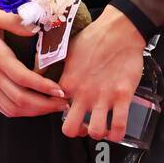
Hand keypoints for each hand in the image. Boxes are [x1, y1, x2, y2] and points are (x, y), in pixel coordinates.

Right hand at [0, 8, 68, 117]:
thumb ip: (14, 21)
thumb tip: (35, 27)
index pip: (23, 78)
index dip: (43, 87)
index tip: (60, 90)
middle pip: (21, 100)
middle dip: (45, 105)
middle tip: (64, 103)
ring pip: (13, 108)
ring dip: (35, 112)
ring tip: (53, 106)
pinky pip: (3, 108)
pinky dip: (21, 112)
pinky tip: (34, 108)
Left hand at [57, 6, 146, 143]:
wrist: (119, 29)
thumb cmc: (94, 37)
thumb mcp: (67, 50)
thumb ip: (55, 65)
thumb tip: (40, 70)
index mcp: (68, 83)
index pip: (54, 108)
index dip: (61, 112)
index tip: (70, 109)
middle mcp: (84, 94)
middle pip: (71, 129)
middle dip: (78, 131)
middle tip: (85, 125)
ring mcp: (104, 97)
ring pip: (96, 132)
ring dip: (99, 133)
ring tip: (104, 127)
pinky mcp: (123, 95)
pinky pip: (119, 125)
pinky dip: (118, 133)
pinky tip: (116, 130)